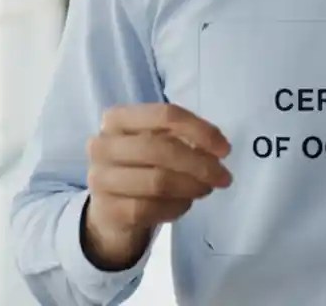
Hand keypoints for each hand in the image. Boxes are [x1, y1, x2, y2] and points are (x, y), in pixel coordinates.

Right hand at [83, 103, 232, 268]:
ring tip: (205, 189)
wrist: (110, 209)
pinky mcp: (107, 210)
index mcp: (117, 118)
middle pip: (160, 149)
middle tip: (224, 176)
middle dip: (200, 164)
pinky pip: (150, 209)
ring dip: (191, 187)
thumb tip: (218, 149)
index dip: (200, 131)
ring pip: (157, 182)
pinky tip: (185, 204)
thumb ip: (184, 138)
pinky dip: (176, 207)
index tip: (225, 149)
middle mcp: (103, 145)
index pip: (165, 115)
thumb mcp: (158, 142)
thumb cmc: (140, 166)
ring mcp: (100, 178)